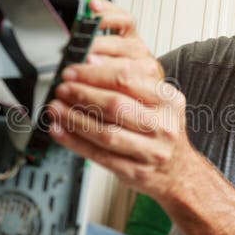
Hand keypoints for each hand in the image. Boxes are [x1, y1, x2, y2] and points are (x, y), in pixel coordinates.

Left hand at [47, 0, 197, 198]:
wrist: (179, 171)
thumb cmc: (162, 132)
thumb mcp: (159, 102)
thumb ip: (130, 83)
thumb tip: (91, 62)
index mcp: (168, 101)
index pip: (128, 79)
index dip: (94, 73)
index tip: (73, 71)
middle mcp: (162, 126)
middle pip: (115, 105)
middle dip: (82, 94)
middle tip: (63, 88)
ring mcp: (150, 152)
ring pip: (105, 132)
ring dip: (74, 119)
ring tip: (56, 108)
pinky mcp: (135, 172)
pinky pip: (99, 155)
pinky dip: (75, 142)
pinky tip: (60, 131)